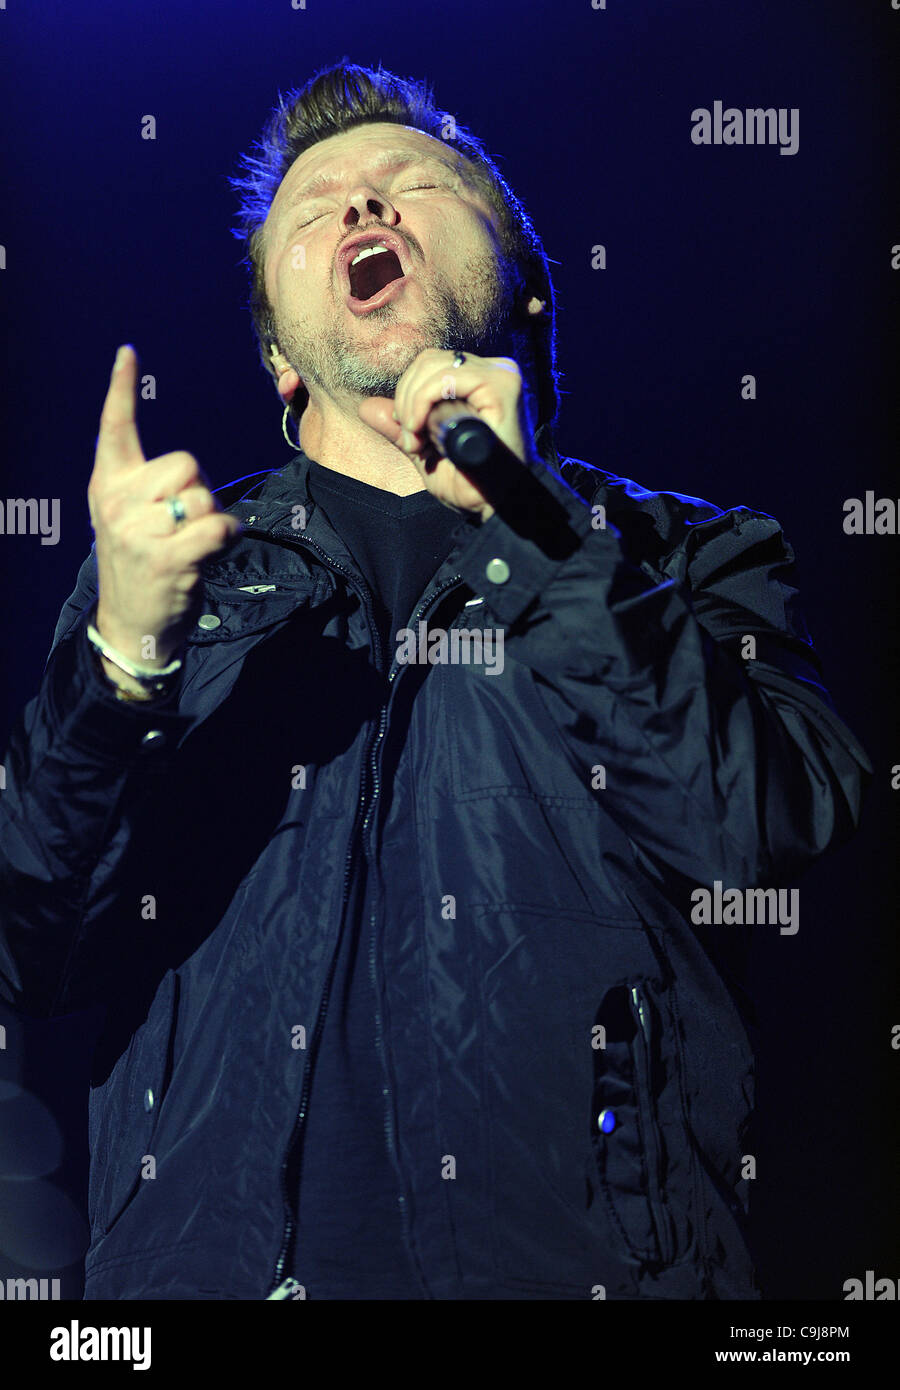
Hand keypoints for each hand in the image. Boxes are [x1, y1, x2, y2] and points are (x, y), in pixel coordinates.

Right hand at [88, 345, 241, 665]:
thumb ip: (147, 489)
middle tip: (184, 523)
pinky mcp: (165, 559)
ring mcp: (137, 532)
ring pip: (204, 498)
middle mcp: (115, 503)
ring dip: (213, 520)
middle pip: (185, 463)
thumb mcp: (127, 520)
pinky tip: (215, 551)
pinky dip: (229, 536)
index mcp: (106, 486)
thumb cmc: (142, 566)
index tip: (127, 353)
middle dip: (200, 490)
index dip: (121, 389)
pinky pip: (217, 527)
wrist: (131, 624)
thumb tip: (190, 474)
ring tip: (192, 545)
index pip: (114, 429)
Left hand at [357, 349, 540, 522]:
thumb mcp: (426, 451)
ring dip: (412, 404)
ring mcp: (500, 374)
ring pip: (433, 366)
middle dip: (406, 400)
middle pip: (428, 360)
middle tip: (411, 439)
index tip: (409, 433)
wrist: (495, 505)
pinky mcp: (502, 385)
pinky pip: (446, 378)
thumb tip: (367, 408)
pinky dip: (423, 401)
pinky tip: (423, 429)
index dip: (408, 395)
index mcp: (479, 380)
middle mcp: (493, 371)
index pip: (429, 364)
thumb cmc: (469, 482)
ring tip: (418, 440)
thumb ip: (400, 427)